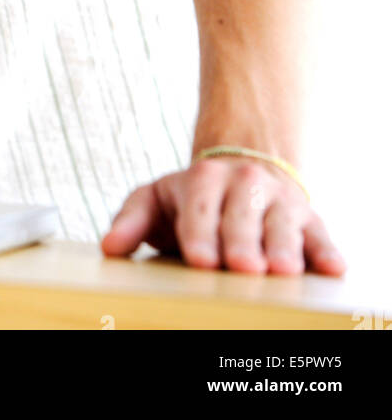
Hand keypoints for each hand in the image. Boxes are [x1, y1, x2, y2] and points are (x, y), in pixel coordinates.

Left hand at [101, 157, 346, 274]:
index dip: (200, 233)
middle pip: (243, 216)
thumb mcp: (157, 199)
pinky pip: (321, 234)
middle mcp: (245, 185)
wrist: (243, 170)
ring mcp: (279, 201)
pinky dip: (327, 251)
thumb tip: (109, 248)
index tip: (199, 260)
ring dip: (284, 247)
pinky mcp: (309, 219)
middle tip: (243, 268)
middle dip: (243, 242)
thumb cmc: (194, 198)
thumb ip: (131, 220)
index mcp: (204, 180)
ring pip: (283, 223)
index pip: (200, 207)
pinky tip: (333, 269)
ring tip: (282, 271)